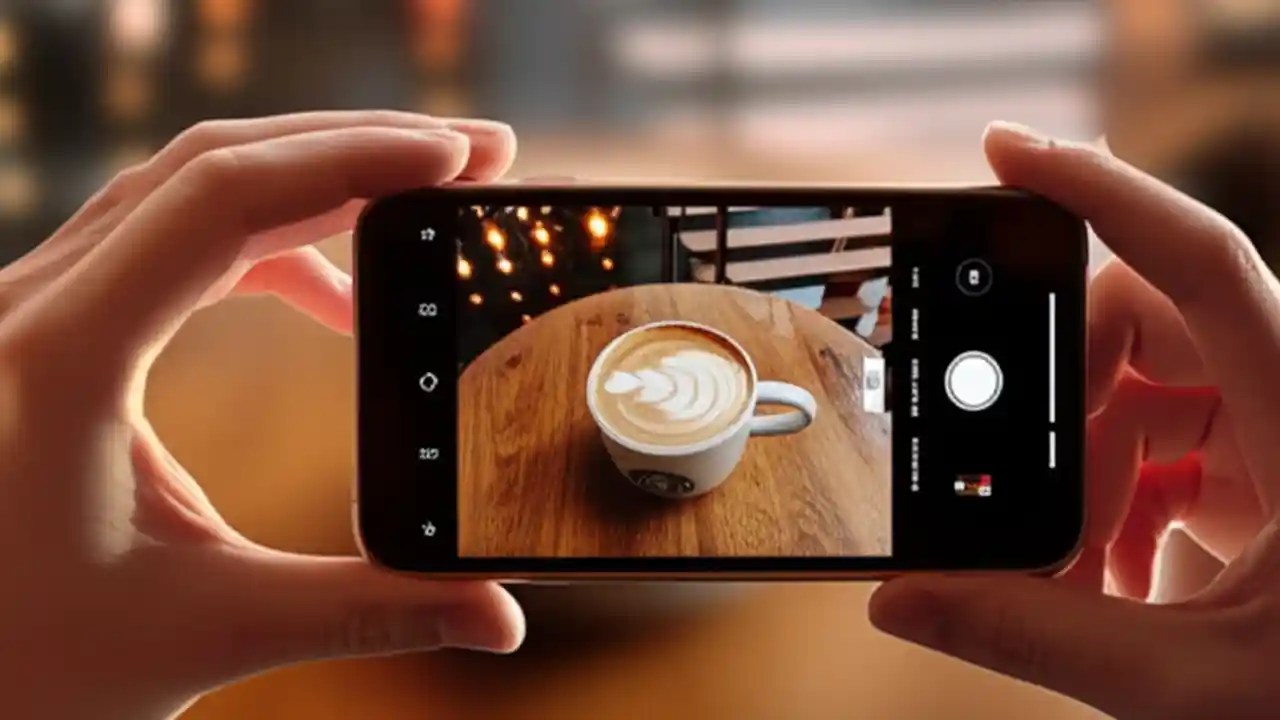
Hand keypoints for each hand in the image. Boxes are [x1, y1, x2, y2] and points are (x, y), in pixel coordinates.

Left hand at [0, 111, 524, 719]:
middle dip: (352, 147)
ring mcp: (31, 310)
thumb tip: (503, 617)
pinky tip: (330, 293)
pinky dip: (265, 242)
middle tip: (471, 153)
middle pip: (209, 165)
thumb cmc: (32, 667)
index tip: (457, 157)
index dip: (350, 160)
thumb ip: (371, 612)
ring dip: (309, 180)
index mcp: (59, 364)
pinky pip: (166, 239)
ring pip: (183, 189)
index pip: (221, 203)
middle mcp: (29, 310)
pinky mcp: (49, 326)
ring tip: (414, 203)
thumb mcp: (214, 630)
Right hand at [870, 121, 1279, 719]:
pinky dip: (1115, 510)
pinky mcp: (1266, 481)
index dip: (1100, 192)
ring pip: (1145, 400)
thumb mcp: (1195, 682)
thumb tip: (906, 601)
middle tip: (1031, 500)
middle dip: (1066, 412)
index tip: (1005, 153)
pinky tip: (1105, 584)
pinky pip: (1166, 455)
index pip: (1198, 261)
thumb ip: (1040, 639)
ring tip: (1070, 582)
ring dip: (1085, 482)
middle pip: (1148, 330)